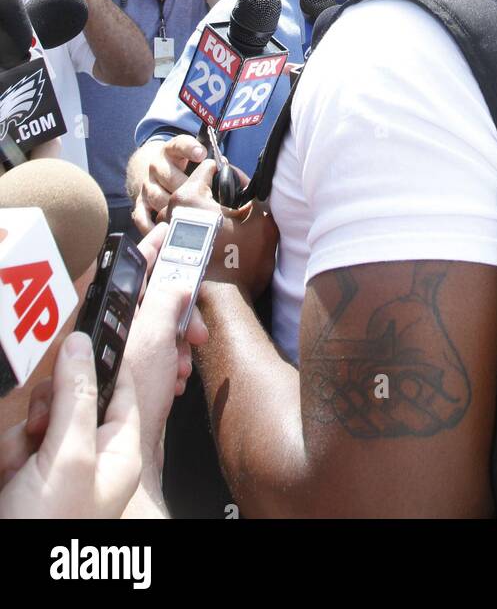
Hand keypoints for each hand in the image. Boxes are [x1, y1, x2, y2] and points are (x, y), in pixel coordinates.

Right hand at [0, 331, 140, 518]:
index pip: (120, 388)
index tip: (82, 337)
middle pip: (72, 398)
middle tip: (42, 426)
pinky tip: (11, 478)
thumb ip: (75, 398)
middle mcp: (92, 457)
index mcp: (118, 451)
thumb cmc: (52, 532)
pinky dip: (9, 456)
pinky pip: (18, 445)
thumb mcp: (68, 456)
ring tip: (23, 468)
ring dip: (22, 438)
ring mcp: (58, 468)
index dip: (100, 364)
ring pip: (39, 420)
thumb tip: (80, 345)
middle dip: (47, 409)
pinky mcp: (28, 477)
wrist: (9, 579)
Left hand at [126, 223, 208, 469]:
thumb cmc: (132, 396)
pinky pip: (162, 353)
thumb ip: (168, 300)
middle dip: (181, 314)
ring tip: (180, 365)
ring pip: (163, 328)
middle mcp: (117, 330)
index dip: (154, 247)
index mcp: (115, 313)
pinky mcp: (135, 374)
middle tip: (195, 328)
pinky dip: (173, 362)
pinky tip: (174, 379)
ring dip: (179, 343)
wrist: (128, 453)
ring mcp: (125, 352)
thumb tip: (180, 278)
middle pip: (156, 300)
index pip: (135, 268)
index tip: (170, 230)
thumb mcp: (154, 337)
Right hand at [131, 134, 207, 234]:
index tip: (202, 154)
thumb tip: (227, 172)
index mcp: (171, 150)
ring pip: (158, 198)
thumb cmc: (182, 166)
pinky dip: (154, 226)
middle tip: (204, 199)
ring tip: (190, 219)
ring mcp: (146, 185)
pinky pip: (142, 218)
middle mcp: (156, 165)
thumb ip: (207, 163)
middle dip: (187, 188)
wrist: (153, 169)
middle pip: (170, 177)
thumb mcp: (192, 156)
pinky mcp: (139, 203)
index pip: (180, 145)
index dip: (190, 149)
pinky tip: (169, 231)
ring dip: (174, 209)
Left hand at [163, 158, 278, 297]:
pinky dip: (193, 233)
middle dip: (212, 195)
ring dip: (202, 214)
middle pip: (193, 187)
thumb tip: (247, 188)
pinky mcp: (164, 251)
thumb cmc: (240, 263)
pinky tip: (211, 247)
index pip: (207, 166)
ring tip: (221, 231)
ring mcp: (164, 233)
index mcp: (189, 197)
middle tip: (231, 212)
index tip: (237, 190)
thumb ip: (256, 194)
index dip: (228, 175)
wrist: (222, 305)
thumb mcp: (261, 219)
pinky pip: (179, 230)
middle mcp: (169, 211)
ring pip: (185, 210)